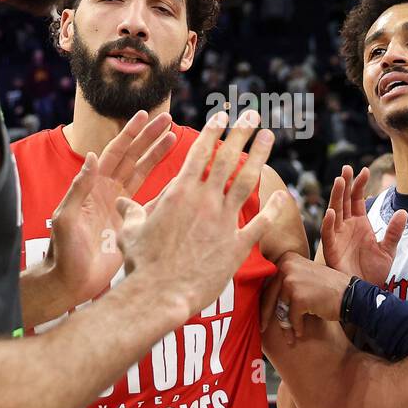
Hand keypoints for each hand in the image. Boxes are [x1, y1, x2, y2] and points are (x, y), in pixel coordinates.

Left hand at [43, 111, 175, 307]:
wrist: (71, 281)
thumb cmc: (63, 251)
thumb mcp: (65, 216)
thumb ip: (79, 187)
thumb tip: (93, 157)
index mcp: (94, 186)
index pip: (115, 152)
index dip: (130, 134)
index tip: (144, 115)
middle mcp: (109, 192)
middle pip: (134, 157)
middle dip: (150, 138)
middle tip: (168, 120)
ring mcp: (122, 207)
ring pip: (144, 174)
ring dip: (158, 156)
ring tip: (175, 138)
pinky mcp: (132, 224)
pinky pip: (153, 202)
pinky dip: (167, 189)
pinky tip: (181, 178)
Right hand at [118, 109, 283, 317]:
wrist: (161, 293)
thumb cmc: (142, 264)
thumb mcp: (131, 232)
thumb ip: (133, 213)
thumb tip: (123, 204)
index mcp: (179, 192)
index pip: (200, 153)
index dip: (212, 131)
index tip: (223, 115)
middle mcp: (205, 200)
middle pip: (227, 158)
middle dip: (241, 132)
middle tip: (252, 114)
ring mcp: (224, 221)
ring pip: (246, 181)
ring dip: (259, 156)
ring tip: (268, 136)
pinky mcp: (237, 244)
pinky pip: (260, 222)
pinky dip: (274, 207)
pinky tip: (283, 194)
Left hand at [258, 251, 351, 343]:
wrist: (351, 295)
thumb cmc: (328, 289)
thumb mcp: (304, 276)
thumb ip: (285, 280)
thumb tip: (261, 296)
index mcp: (286, 258)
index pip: (267, 282)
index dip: (263, 300)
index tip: (260, 314)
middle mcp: (286, 265)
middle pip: (268, 295)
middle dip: (267, 315)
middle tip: (262, 328)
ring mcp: (291, 280)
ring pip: (279, 308)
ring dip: (284, 325)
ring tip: (289, 336)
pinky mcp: (298, 296)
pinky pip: (291, 317)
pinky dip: (296, 327)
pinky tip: (301, 333)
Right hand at [319, 165, 405, 286]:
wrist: (367, 292)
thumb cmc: (374, 272)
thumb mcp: (388, 250)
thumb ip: (394, 231)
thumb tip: (403, 211)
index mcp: (360, 223)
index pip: (358, 199)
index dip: (360, 185)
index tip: (364, 171)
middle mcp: (346, 226)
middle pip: (344, 200)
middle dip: (345, 184)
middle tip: (347, 168)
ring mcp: (338, 236)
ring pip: (335, 212)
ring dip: (336, 197)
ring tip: (339, 181)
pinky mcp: (331, 250)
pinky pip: (328, 234)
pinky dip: (329, 223)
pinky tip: (332, 212)